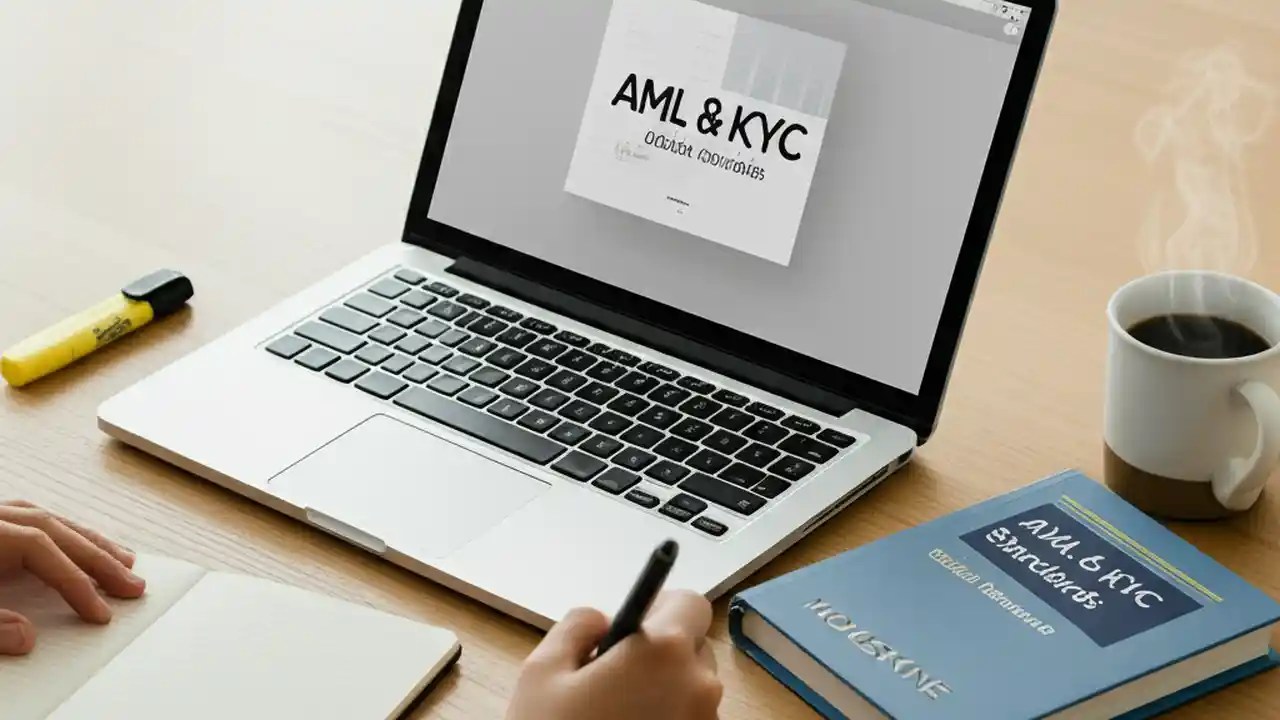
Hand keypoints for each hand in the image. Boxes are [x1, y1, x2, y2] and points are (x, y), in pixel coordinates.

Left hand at [0, 500, 145, 654]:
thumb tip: (27, 638)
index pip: (43, 550)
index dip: (76, 583)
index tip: (99, 612)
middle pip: (57, 530)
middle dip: (101, 559)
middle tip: (134, 585)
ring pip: (49, 519)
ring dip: (90, 541)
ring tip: (123, 560)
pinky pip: (34, 519)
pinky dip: (64, 533)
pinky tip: (77, 543)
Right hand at [507, 590, 721, 719]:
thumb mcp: (542, 670)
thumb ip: (578, 625)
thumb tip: (603, 620)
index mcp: (662, 652)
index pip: (691, 604)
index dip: (663, 607)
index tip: (638, 623)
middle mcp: (697, 687)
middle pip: (693, 648)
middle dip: (660, 654)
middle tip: (615, 674)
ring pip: (693, 689)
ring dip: (664, 691)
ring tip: (616, 713)